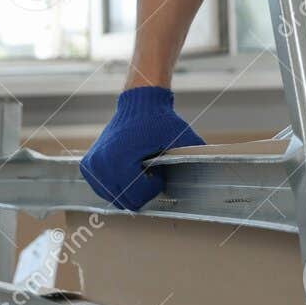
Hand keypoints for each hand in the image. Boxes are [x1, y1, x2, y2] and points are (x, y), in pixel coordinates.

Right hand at [79, 86, 206, 209]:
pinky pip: (104, 189)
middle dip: (142, 191)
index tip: (159, 171)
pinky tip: (127, 171)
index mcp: (119, 161)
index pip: (137, 197)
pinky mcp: (88, 165)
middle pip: (125, 200)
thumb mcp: (181, 137)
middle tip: (150, 171)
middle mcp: (101, 165)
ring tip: (139, 169)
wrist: (138, 104)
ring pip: (114, 198)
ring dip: (130, 189)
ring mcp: (92, 166)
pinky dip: (117, 185)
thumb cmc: (159, 121)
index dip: (154, 188)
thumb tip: (217, 164)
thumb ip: (196, 152)